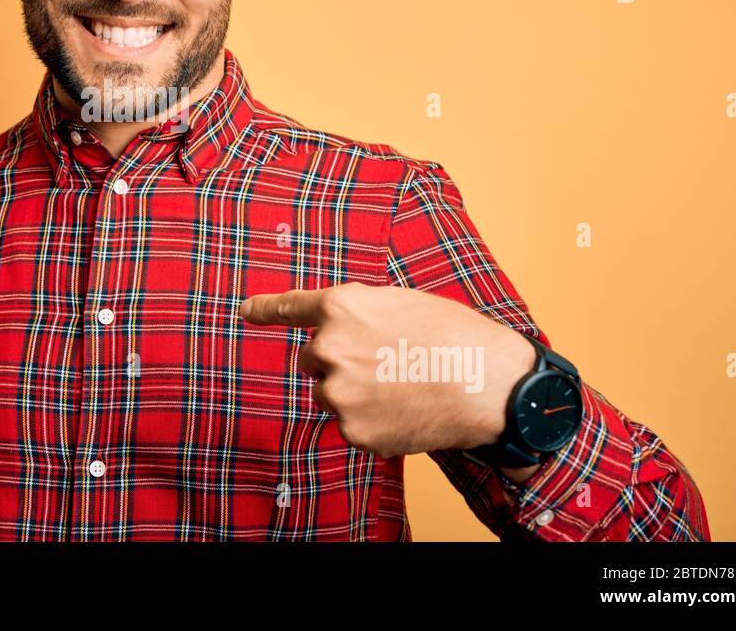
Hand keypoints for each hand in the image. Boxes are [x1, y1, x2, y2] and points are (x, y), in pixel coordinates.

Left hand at [238, 282, 535, 457]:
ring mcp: (338, 393)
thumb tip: (337, 336)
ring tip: (401, 387)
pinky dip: (372, 422)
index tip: (246, 311)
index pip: (291, 308)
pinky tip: (404, 411)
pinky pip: (350, 425)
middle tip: (382, 362)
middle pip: (312, 359)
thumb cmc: (453, 337)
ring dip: (353, 393)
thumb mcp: (399, 304)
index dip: (266, 309)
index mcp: (341, 308)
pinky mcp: (352, 430)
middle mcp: (329, 349)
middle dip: (337, 362)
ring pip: (329, 395)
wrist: (489, 385)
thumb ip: (358, 316)